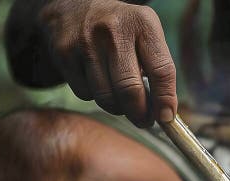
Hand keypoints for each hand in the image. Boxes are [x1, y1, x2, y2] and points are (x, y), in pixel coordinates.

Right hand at [40, 0, 176, 126]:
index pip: (161, 71)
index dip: (165, 100)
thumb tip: (164, 114)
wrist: (74, 5)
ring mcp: (85, 42)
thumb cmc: (121, 29)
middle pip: (130, 90)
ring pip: (106, 97)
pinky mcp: (64, 54)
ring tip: (123, 103)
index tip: (166, 117)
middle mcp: (113, 30)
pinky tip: (100, 84)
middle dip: (140, 114)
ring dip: (118, 108)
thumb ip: (159, 68)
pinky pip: (85, 94)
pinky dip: (96, 98)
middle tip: (144, 120)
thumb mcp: (146, 35)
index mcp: (142, 24)